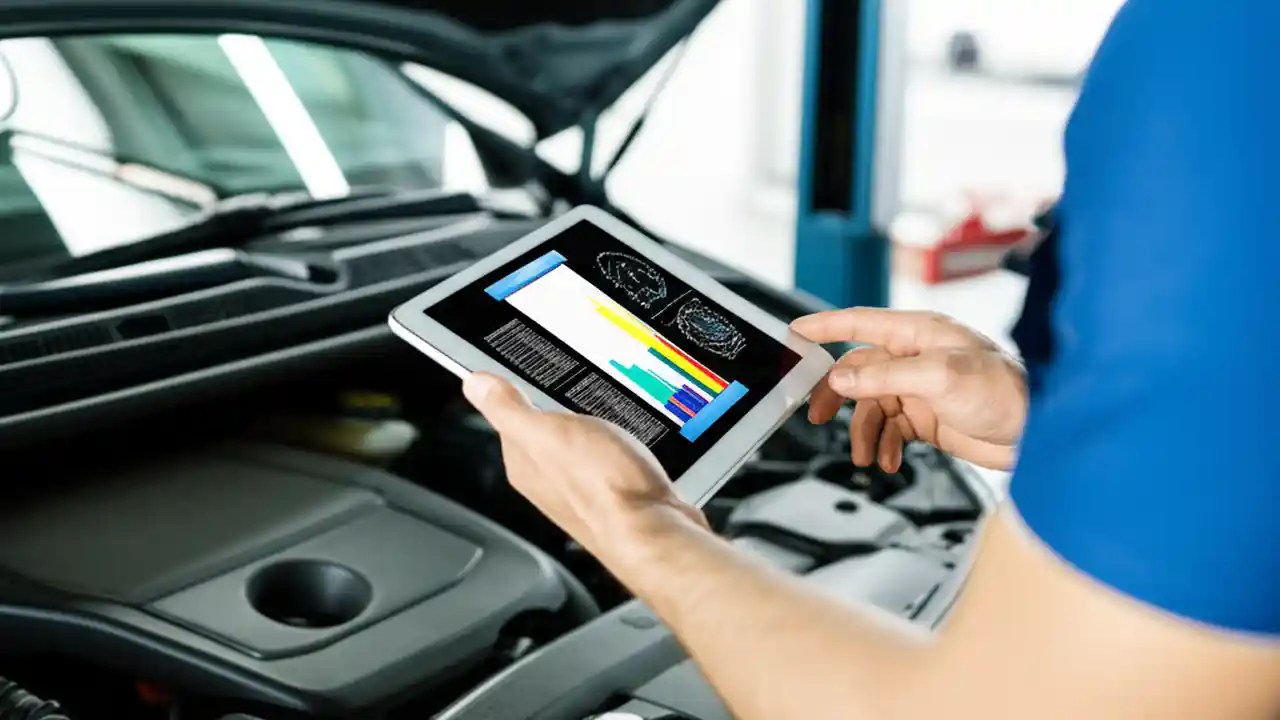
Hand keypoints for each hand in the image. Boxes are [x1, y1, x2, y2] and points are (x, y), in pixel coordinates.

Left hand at [462, 372, 708, 569]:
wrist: (658, 531)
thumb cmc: (606, 488)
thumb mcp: (549, 433)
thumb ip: (510, 408)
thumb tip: (475, 384)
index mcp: (525, 464)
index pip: (508, 418)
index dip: (521, 392)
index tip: (532, 374)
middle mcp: (548, 481)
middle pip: (545, 433)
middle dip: (560, 410)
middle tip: (576, 392)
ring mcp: (582, 489)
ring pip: (577, 446)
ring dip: (590, 427)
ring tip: (604, 414)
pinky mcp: (614, 494)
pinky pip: (606, 461)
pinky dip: (613, 446)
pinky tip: (626, 442)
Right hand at [791, 308, 1027, 471]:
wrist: (1036, 433)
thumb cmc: (1004, 392)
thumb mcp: (939, 377)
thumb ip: (885, 377)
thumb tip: (841, 378)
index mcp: (919, 334)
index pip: (860, 323)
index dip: (825, 326)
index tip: (795, 333)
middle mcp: (916, 357)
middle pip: (858, 370)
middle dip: (836, 394)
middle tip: (815, 414)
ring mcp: (921, 388)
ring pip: (872, 406)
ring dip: (863, 431)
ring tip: (865, 454)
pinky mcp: (928, 417)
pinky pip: (890, 429)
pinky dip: (884, 446)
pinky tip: (888, 460)